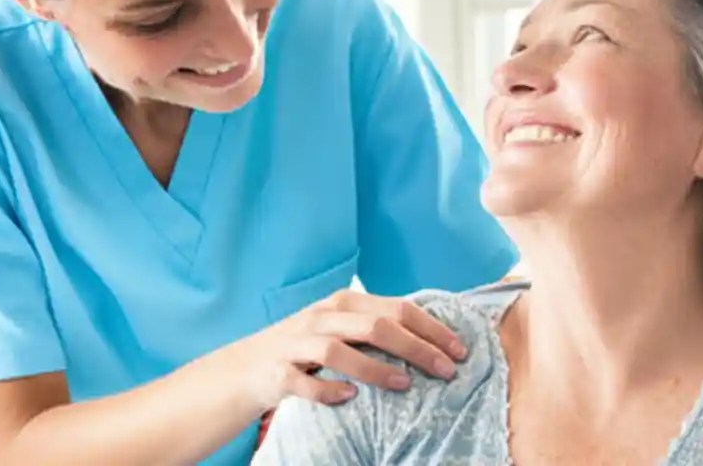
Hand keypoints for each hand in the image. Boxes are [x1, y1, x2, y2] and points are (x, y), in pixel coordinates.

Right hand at [232, 289, 465, 410]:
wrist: (243, 369)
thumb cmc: (302, 350)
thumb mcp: (340, 328)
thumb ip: (375, 327)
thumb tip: (432, 339)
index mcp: (343, 303)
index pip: (397, 308)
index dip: (432, 328)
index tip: (460, 350)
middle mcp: (321, 317)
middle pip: (376, 326)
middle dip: (417, 347)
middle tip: (447, 370)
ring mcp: (297, 344)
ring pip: (340, 350)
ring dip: (376, 368)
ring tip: (405, 385)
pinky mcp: (277, 372)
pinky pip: (303, 381)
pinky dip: (327, 390)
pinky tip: (347, 398)